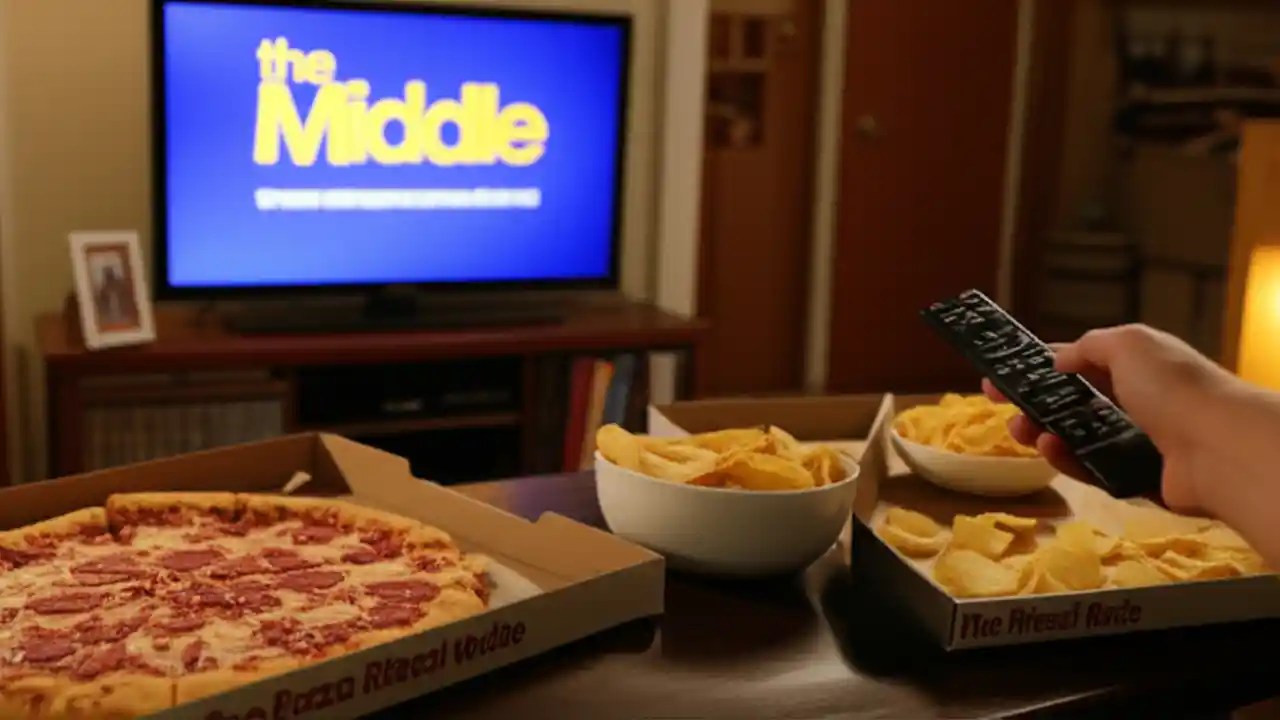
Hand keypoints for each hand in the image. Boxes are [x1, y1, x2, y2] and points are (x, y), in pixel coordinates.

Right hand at [982, 324, 1233, 509]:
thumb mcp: (1129, 343)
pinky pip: (1091, 471)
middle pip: (1071, 406)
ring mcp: (1134, 442)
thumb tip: (1059, 360)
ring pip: (1076, 440)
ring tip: (1027, 434)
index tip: (1001, 377)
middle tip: (1005, 410)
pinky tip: (1052, 450)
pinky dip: (1068, 462)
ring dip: (1044, 435)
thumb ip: (1089, 346)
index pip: (1077, 365)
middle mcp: (1135, 403)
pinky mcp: (1133, 478)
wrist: (1218, 448)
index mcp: (1135, 367)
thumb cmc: (1176, 387)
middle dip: (1033, 407)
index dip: (1038, 370)